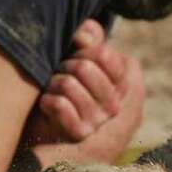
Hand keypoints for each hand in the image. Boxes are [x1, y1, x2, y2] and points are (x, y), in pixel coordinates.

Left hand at [24, 20, 144, 161]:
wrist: (49, 138)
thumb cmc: (69, 92)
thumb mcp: (83, 63)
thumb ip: (90, 41)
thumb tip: (83, 33)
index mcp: (124, 84)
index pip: (105, 54)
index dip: (85, 50)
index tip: (77, 56)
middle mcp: (117, 103)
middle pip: (84, 66)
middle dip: (64, 65)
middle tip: (61, 74)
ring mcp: (100, 120)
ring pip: (68, 83)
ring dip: (52, 83)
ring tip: (52, 89)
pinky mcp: (80, 134)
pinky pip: (59, 104)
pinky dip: (47, 100)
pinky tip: (47, 104)